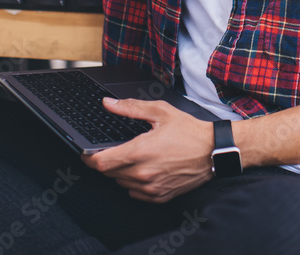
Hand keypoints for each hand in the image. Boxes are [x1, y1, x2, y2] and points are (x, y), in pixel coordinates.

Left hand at [82, 97, 214, 202]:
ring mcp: (151, 187)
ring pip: (121, 183)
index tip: (86, 155)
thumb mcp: (160, 112)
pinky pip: (135, 193)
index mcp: (140, 152)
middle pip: (109, 173)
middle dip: (108, 162)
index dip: (88, 159)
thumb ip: (131, 108)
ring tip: (135, 158)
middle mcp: (143, 173)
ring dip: (121, 172)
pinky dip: (134, 183)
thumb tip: (109, 104)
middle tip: (117, 150)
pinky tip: (144, 170)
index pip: (101, 163)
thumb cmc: (189, 131)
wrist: (213, 152)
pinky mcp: (159, 196)